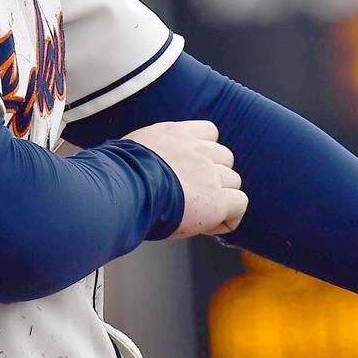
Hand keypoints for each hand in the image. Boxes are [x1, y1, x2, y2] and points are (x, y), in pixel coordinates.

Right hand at [123, 120, 247, 237]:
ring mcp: (210, 174)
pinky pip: (239, 205)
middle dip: (214, 176)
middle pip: (225, 158)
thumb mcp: (134, 152)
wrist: (125, 189)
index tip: (192, 171)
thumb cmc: (118, 177)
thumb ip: (152, 153)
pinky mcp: (217, 200)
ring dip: (221, 197)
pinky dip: (229, 217)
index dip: (205, 153)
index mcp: (177, 134)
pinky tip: (209, 225)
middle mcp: (198, 149)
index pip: (209, 132)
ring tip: (198, 214)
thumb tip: (149, 169)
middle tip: (193, 196)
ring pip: (233, 182)